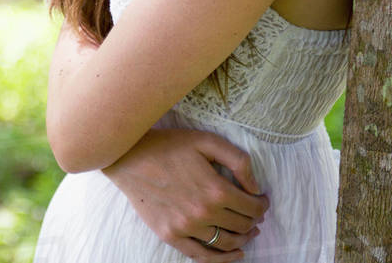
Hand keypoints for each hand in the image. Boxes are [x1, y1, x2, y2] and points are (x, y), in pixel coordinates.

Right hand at [101, 128, 269, 261]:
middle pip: (242, 226)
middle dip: (254, 221)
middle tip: (255, 215)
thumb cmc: (168, 145)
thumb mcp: (207, 141)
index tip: (262, 200)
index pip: (253, 206)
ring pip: (226, 243)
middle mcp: (203, 213)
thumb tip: (256, 186)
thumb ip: (238, 161)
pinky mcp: (170, 235)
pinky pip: (202, 256)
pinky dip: (222, 260)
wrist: (129, 156)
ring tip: (248, 232)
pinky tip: (235, 254)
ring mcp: (186, 227)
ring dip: (243, 240)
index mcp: (216, 189)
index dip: (262, 204)